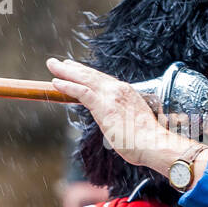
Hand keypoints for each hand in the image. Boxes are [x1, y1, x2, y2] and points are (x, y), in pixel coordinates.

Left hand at [46, 57, 205, 176]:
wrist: (154, 144)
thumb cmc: (147, 140)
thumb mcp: (135, 123)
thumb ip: (124, 118)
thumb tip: (118, 123)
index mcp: (126, 92)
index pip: (103, 79)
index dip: (87, 73)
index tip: (76, 69)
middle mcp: (118, 90)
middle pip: (91, 75)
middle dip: (73, 68)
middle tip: (57, 63)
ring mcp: (111, 97)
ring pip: (84, 79)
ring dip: (66, 72)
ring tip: (52, 65)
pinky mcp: (103, 106)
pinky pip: (81, 92)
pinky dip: (68, 86)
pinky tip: (56, 82)